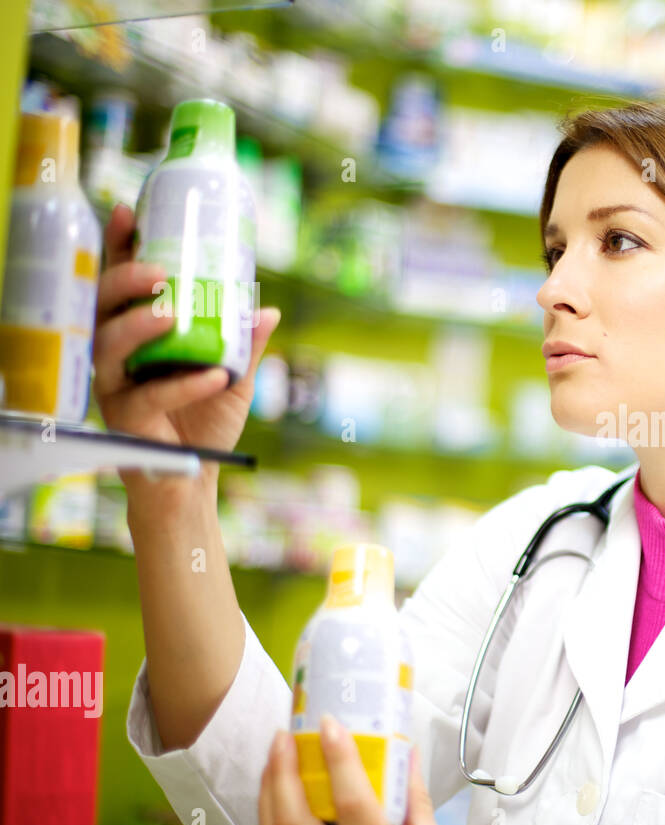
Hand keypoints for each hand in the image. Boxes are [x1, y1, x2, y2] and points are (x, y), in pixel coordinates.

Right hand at [91, 202, 280, 494]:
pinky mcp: (124, 418)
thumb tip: (267, 307)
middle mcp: (118, 354)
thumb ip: (245, 343)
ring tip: (171, 314)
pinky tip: (214, 376)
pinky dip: (184, 385)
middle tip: (158, 271)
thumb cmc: (206, 421)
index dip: (122, 247)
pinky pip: (148, 396)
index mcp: (140, 334)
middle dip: (124, 280)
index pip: (123, 283)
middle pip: (103, 305)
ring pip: (108, 345)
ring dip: (139, 326)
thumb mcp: (235, 377)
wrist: (196, 478)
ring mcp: (115, 385)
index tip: (131, 211)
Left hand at [258, 714, 455, 824]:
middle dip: (283, 772)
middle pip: (294, 823)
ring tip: (279, 752)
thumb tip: (407, 751)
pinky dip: (271, 811)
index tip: (332, 725)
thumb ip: (417, 801)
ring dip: (270, 788)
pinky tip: (281, 788)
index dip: (339, 761)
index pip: (353, 807)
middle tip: (288, 735)